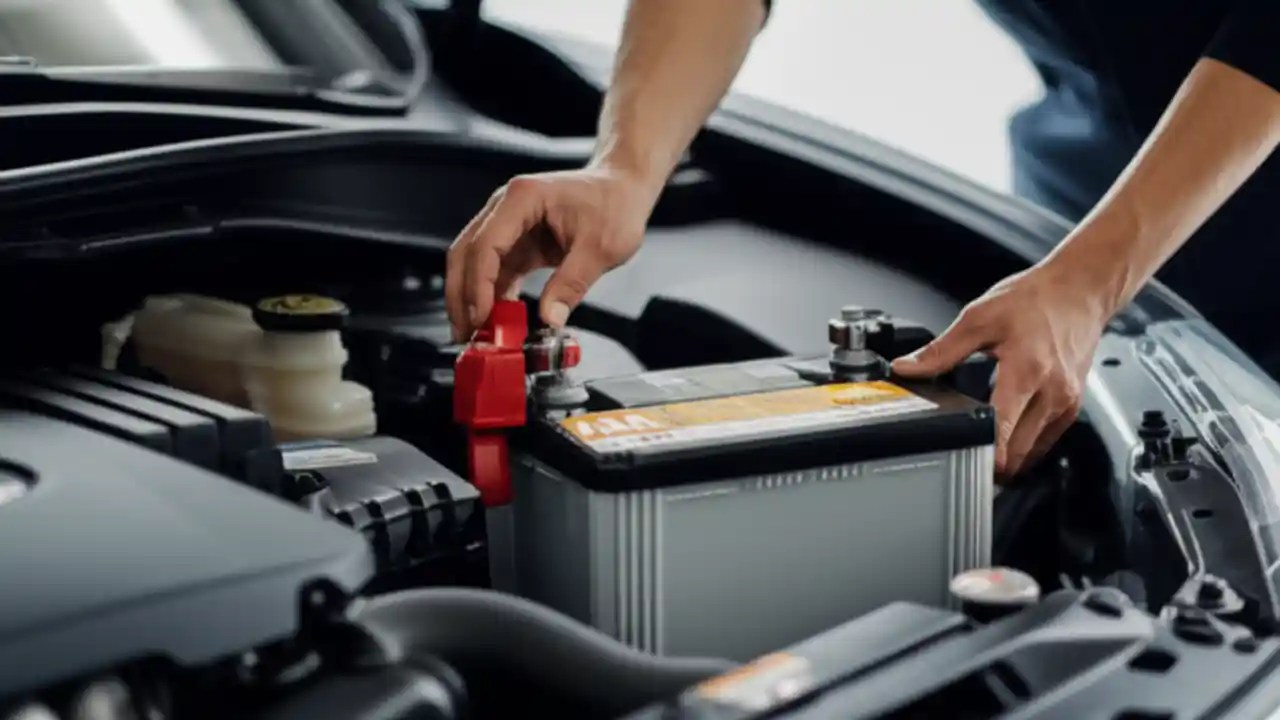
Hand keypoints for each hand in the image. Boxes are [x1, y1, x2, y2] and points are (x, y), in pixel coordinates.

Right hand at [445, 167, 656, 341]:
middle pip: (467, 252)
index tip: (480, 318)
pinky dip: (492, 295)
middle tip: (464, 334)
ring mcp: (509, 223)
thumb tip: (550, 319)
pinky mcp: (517, 240)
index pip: (485, 245)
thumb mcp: (602, 248)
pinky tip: (496, 320)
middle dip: (461, 295)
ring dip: (471, 298)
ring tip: (475, 334)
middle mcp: (506, 207)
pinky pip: (495, 270)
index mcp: (523, 199)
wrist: (622, 187)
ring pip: (474, 263)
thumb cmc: (615, 205)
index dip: (478, 285)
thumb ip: (572, 282)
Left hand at [891, 264, 1110, 478]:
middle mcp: (1052, 392)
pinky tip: (1007, 435)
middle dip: (990, 461)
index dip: (983, 453)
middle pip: (1017, 450)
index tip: (965, 467)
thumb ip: (941, 351)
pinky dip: (1025, 445)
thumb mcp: (979, 318)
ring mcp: (1066, 402)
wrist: (1079, 290)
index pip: (1003, 427)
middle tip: (961, 458)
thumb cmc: (1035, 300)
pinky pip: (1046, 440)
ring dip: (1008, 457)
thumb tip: (908, 368)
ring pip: (1032, 451)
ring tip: (980, 449)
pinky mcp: (1073, 406)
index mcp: (1026, 371)